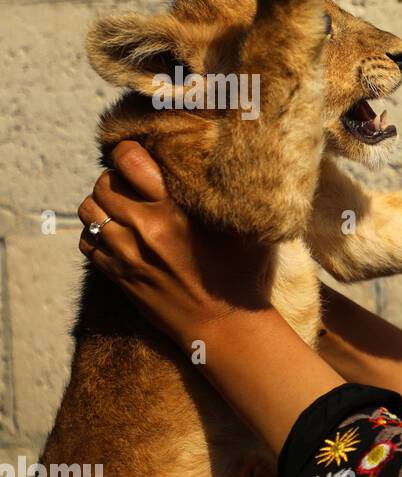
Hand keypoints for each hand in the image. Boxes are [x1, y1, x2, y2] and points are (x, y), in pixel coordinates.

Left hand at [78, 141, 275, 347]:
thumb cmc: (240, 272)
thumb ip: (222, 195)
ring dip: (101, 204)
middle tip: (131, 184)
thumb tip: (217, 164)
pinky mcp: (117, 275)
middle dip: (114, 178)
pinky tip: (115, 235)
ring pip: (88, 211)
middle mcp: (145, 228)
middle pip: (104, 183)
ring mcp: (126, 254)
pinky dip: (94, 233)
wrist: (224, 324)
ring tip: (119, 208)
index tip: (136, 155)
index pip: (129, 161)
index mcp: (175, 211)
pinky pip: (85, 242)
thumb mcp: (240, 227)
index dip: (127, 152)